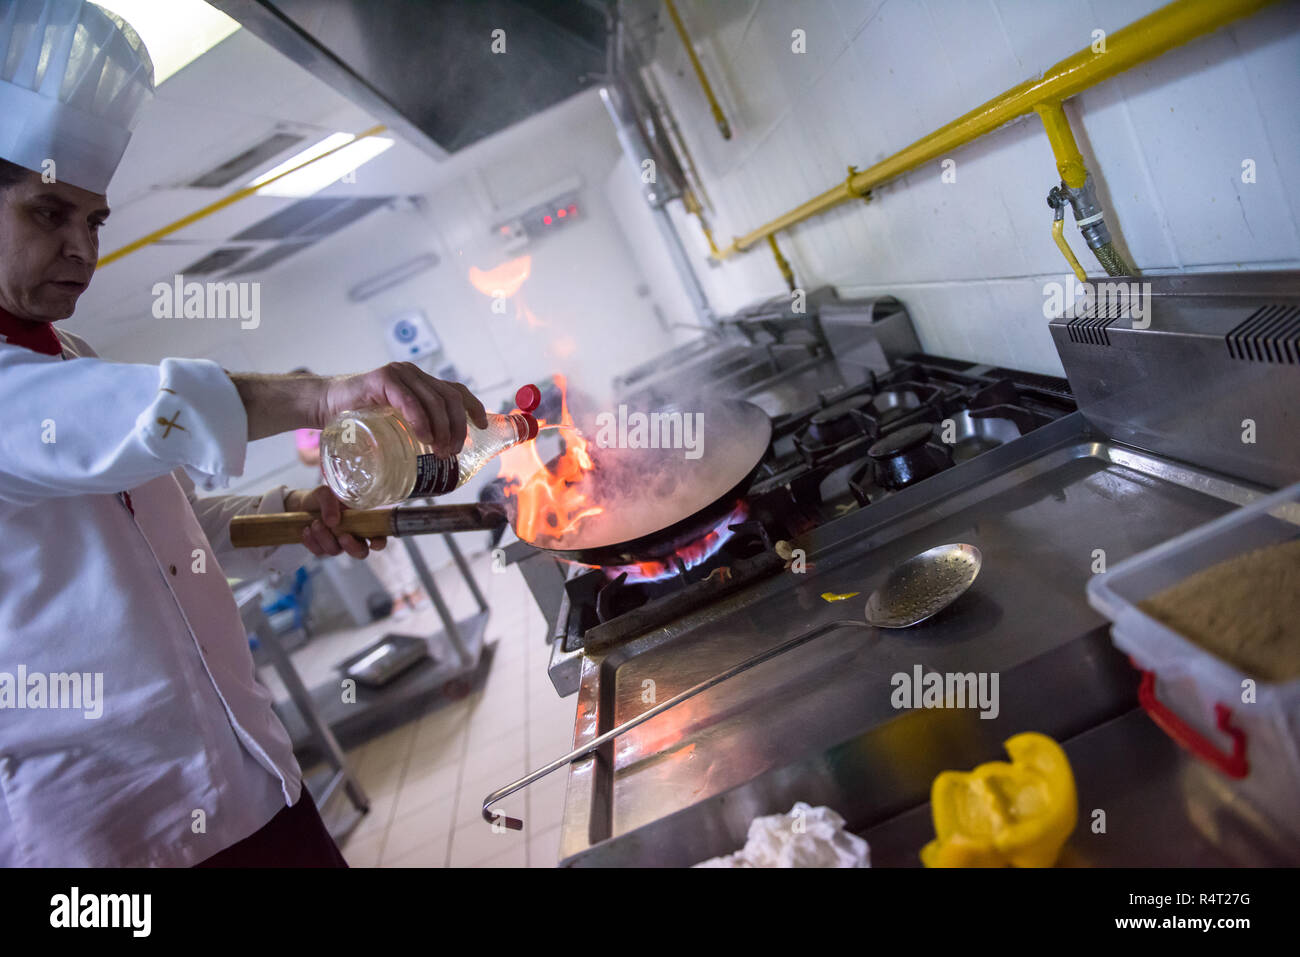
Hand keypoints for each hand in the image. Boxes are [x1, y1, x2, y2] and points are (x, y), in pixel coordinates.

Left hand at [284, 485, 387, 558]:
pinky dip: (312, 541)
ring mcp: (337, 543)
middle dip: (352, 547)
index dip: (380, 542)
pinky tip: (307, 529)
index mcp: (362, 520)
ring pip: (336, 551)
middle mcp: (353, 535)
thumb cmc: (320, 498)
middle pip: (361, 552)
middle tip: (342, 536)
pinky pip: (319, 552)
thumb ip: (330, 502)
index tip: (374, 544)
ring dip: (324, 538)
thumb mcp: (325, 492)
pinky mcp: (322, 549)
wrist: (299, 504)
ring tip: (315, 523)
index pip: (378, 536)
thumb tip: (333, 521)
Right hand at [319, 362, 488, 455]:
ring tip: (441, 450)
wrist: (324, 406)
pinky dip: (420, 418)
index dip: (473, 407)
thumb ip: (413, 434)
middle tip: (452, 452)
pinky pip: (408, 399)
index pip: (456, 390)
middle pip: (449, 398)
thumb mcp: (393, 426)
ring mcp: (398, 375)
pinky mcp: (380, 380)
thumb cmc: (360, 421)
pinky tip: (424, 436)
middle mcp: (413, 375)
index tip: (482, 427)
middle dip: (458, 427)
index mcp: (420, 384)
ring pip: (434, 399)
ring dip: (443, 428)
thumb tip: (437, 464)